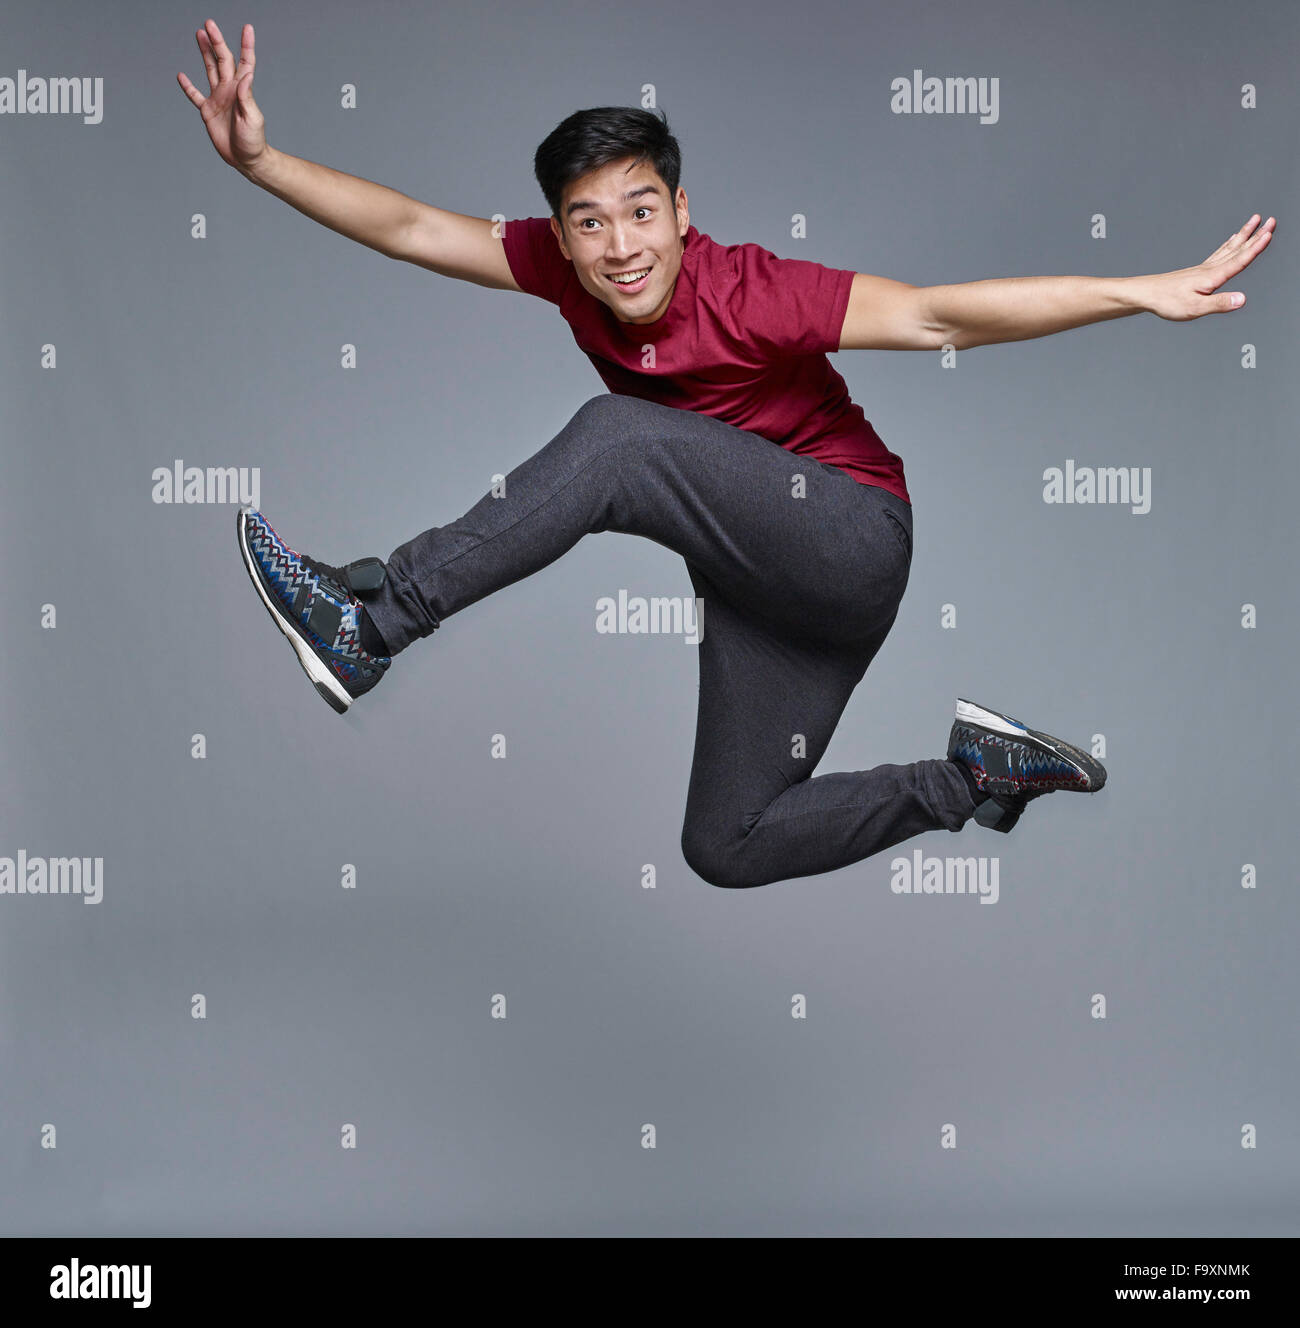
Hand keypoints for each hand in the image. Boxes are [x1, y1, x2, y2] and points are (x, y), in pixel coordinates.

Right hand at [177, 19, 266, 173]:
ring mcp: (218, 99)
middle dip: (216, 41)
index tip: (247, 27)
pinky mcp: (208, 111)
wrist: (246, 160)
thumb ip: (246, 96)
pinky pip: (195, 96)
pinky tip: (181, 76)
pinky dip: (187, 87)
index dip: (246, 45)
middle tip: (209, 24)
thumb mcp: (252, 118)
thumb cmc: (253, 141)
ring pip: (210, 70)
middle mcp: (229, 90)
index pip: (245, 62)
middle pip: (223, 59)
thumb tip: (247, 73)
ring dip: (205, 53)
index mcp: (242, 90)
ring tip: (199, 34)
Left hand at [1142, 214, 1274, 319]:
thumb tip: (1242, 299)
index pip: (1240, 260)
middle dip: (1256, 235)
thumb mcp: (1194, 308)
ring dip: (1244, 235)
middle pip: (1237, 249)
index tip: (1270, 233)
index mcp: (1212, 276)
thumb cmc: (1166, 302)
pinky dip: (1229, 244)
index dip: (1256, 247)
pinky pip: (1219, 253)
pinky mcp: (1197, 271)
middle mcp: (1210, 269)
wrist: (1145, 295)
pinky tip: (1231, 240)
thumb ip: (1219, 304)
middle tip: (1271, 220)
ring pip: (1229, 248)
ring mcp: (1203, 268)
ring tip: (1255, 222)